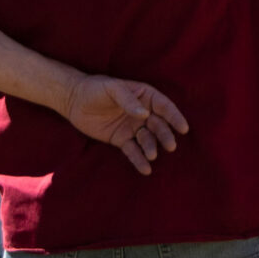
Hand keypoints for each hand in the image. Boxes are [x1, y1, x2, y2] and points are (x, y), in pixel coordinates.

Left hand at [65, 74, 191, 174]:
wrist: (74, 100)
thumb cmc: (96, 88)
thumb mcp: (112, 89)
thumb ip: (128, 100)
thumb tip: (144, 114)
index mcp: (145, 97)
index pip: (164, 107)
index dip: (175, 117)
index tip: (183, 128)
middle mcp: (143, 113)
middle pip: (159, 126)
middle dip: (165, 136)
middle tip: (170, 146)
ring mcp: (133, 128)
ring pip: (148, 140)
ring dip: (152, 148)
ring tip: (152, 155)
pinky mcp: (122, 140)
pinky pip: (133, 151)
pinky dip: (139, 160)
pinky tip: (145, 169)